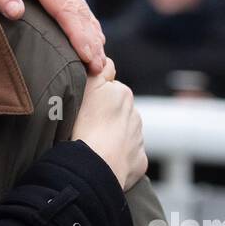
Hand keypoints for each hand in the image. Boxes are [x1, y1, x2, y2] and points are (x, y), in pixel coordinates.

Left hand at [0, 0, 106, 73]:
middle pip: (79, 10)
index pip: (65, 8)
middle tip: (98, 69)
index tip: (86, 57)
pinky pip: (73, 4)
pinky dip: (85, 24)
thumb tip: (17, 13)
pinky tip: (90, 41)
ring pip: (80, 8)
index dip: (78, 34)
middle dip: (91, 40)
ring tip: (99, 63)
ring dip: (92, 34)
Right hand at [70, 58, 146, 190]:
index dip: (96, 96)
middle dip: (106, 117)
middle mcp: (135, 114)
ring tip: (94, 145)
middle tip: (86, 127)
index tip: (85, 106)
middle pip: (117, 112)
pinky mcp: (139, 161)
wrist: (95, 164)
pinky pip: (128, 157)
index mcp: (122, 93)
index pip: (109, 88)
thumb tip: (108, 61)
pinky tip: (105, 160)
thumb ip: (100, 68)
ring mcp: (138, 139)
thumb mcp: (88, 85)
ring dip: (112, 137)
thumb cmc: (85, 125)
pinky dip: (119, 158)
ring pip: (123, 134)